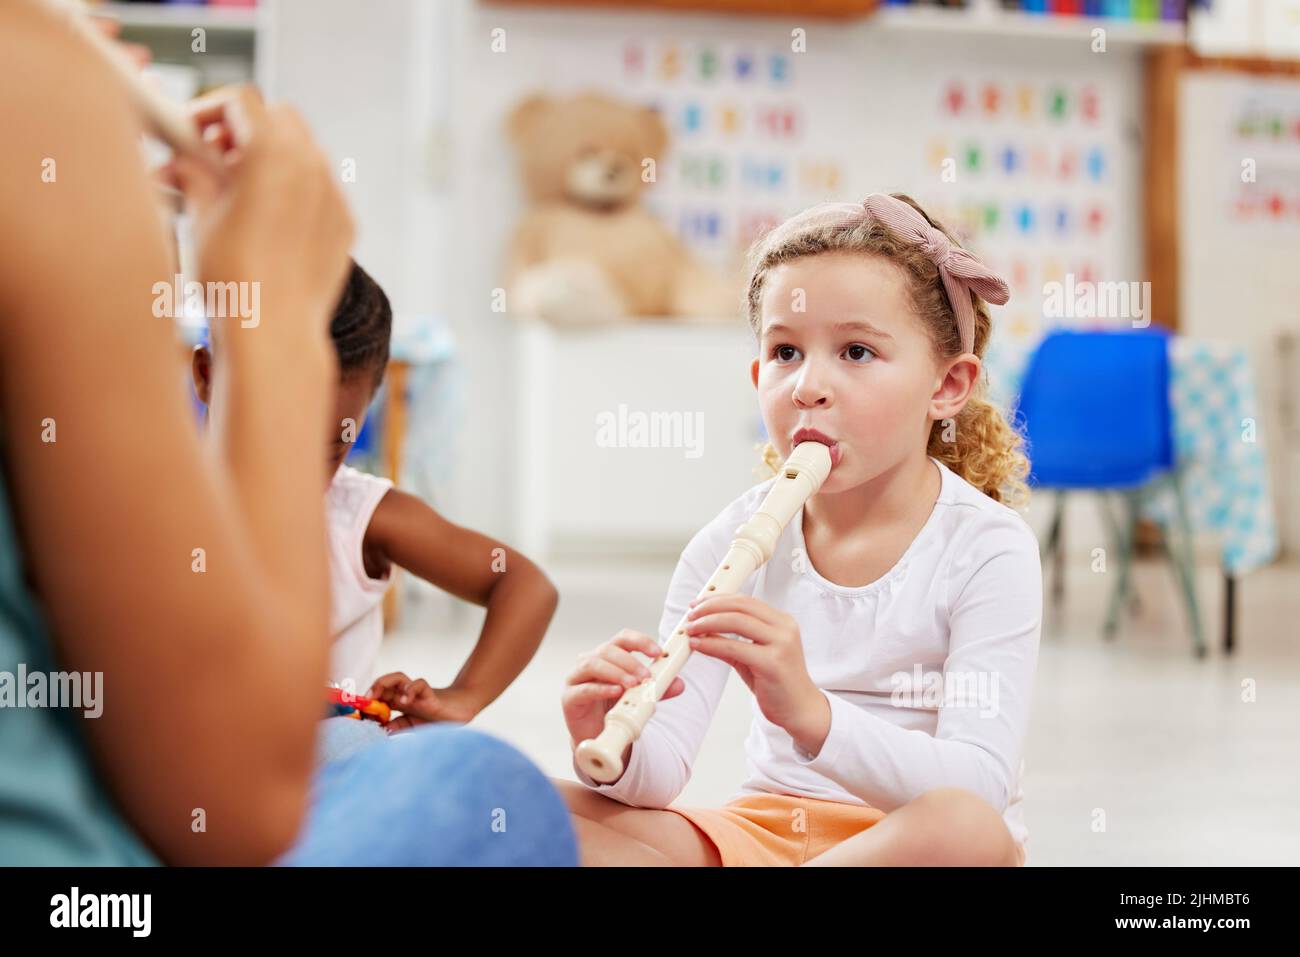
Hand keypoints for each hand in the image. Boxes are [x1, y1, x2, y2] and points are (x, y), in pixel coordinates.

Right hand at [166, 85, 353, 351]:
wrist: (274, 333)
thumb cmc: (231, 276)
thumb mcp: (199, 215)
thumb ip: (193, 172)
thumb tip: (182, 161)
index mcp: (274, 152)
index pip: (241, 101)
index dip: (208, 109)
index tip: (189, 131)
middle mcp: (314, 166)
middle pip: (279, 118)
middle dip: (243, 128)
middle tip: (212, 155)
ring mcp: (335, 196)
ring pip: (304, 152)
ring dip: (270, 158)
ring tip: (236, 190)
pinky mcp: (345, 225)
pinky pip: (320, 189)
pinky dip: (294, 189)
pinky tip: (267, 221)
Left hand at [367, 673, 482, 731]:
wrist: (461, 711)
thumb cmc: (436, 717)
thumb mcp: (412, 725)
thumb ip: (397, 727)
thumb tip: (379, 731)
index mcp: (399, 702)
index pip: (378, 696)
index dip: (366, 702)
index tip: (356, 713)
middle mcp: (405, 695)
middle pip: (384, 683)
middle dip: (371, 689)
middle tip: (362, 702)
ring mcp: (417, 693)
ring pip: (397, 678)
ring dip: (383, 683)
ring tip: (375, 696)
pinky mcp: (430, 694)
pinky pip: (419, 684)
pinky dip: (410, 690)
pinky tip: (404, 701)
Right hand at [562, 630, 684, 747]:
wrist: (597, 735)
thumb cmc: (615, 708)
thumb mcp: (641, 697)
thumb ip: (658, 689)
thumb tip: (679, 683)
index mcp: (608, 656)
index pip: (622, 638)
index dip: (640, 641)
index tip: (657, 652)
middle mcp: (590, 662)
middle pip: (608, 649)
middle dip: (630, 661)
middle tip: (646, 676)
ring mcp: (576, 678)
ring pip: (593, 664)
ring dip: (616, 672)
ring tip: (632, 685)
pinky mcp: (569, 697)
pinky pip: (583, 689)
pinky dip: (601, 689)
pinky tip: (615, 692)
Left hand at [684, 594, 823, 741]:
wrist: (800, 709)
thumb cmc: (776, 682)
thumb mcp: (753, 655)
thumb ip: (731, 640)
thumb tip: (703, 629)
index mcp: (782, 621)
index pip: (746, 601)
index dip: (718, 599)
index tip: (698, 604)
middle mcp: (784, 628)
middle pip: (740, 606)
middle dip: (710, 607)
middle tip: (690, 615)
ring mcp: (781, 644)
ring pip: (736, 622)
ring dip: (707, 623)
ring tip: (691, 629)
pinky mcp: (773, 663)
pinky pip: (734, 648)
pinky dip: (712, 644)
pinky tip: (698, 645)